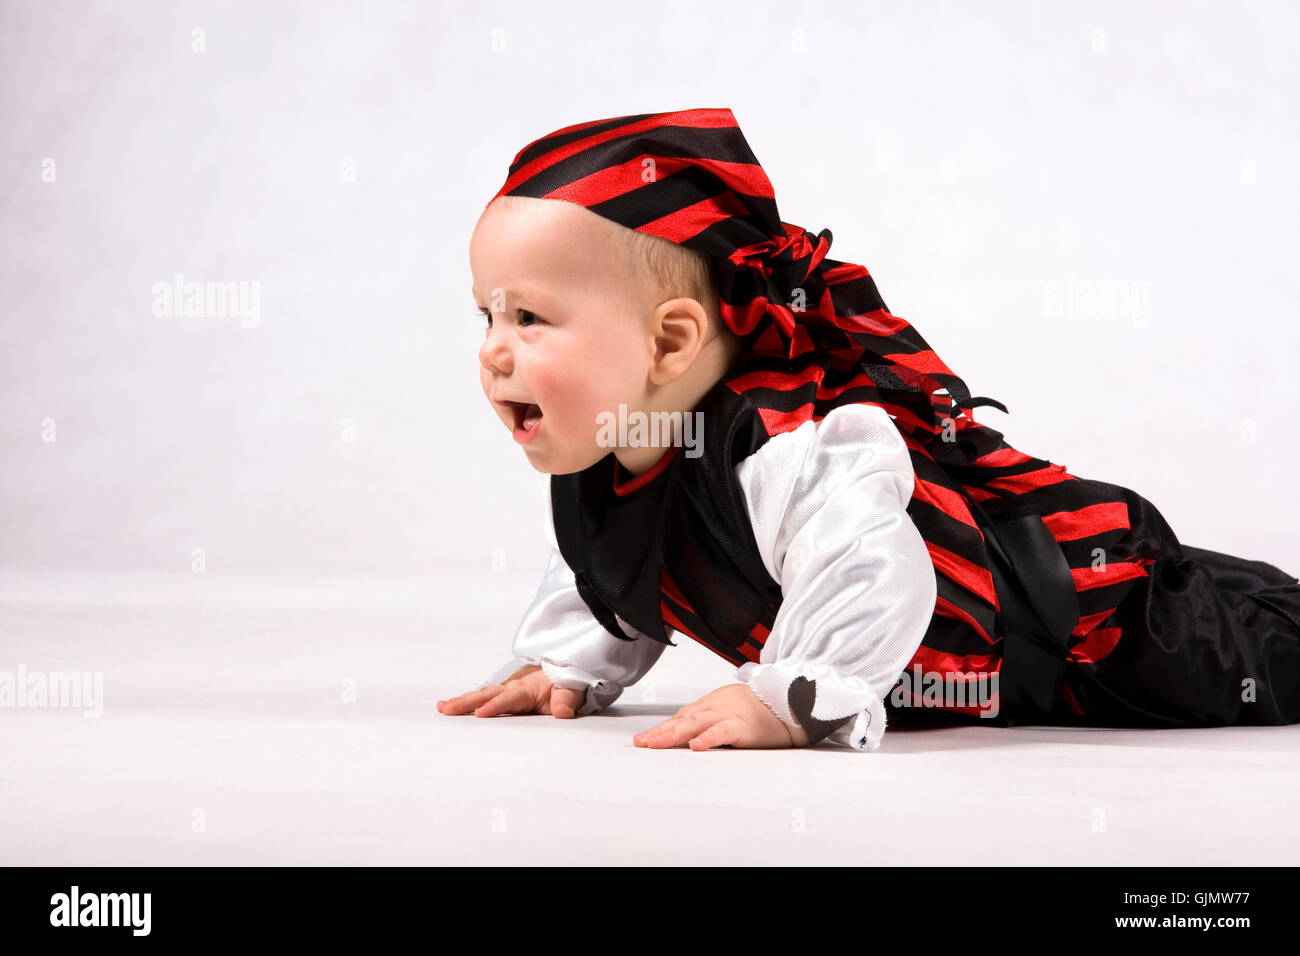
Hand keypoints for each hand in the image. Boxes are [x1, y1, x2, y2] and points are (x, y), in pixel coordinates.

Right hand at [436, 664, 587, 718]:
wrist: (562, 668)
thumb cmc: (564, 681)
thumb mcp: (572, 690)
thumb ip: (566, 700)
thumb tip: (562, 712)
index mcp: (527, 688)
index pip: (509, 698)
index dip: (496, 705)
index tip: (480, 714)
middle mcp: (512, 687)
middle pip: (487, 695)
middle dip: (467, 702)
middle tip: (447, 709)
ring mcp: (504, 689)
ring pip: (481, 695)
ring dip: (461, 701)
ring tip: (442, 708)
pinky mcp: (501, 694)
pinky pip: (482, 697)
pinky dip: (465, 701)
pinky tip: (448, 707)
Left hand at [633, 683, 810, 750]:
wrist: (789, 701)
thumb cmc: (759, 708)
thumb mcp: (728, 710)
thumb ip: (708, 720)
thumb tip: (687, 735)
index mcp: (710, 705)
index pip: (680, 717)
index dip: (660, 728)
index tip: (642, 739)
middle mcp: (714, 707)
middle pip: (683, 720)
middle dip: (661, 731)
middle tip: (642, 743)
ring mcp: (728, 714)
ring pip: (696, 723)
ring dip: (675, 734)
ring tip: (657, 743)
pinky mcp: (743, 725)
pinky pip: (723, 731)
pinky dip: (708, 738)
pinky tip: (696, 745)